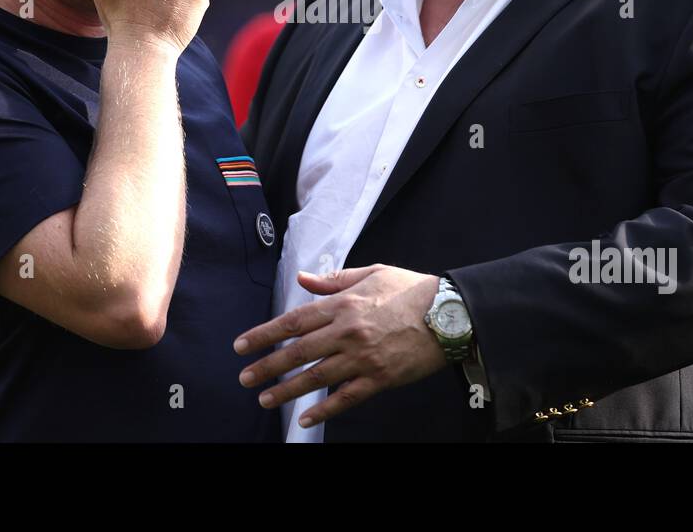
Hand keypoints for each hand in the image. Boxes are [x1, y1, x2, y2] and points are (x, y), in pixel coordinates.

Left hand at [234, 265, 445, 428]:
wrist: (450, 314)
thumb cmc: (411, 290)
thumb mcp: (372, 273)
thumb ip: (333, 279)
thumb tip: (302, 278)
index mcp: (343, 304)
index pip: (294, 321)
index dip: (264, 334)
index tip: (242, 345)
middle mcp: (347, 332)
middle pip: (298, 352)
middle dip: (267, 366)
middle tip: (245, 377)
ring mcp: (363, 357)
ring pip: (316, 377)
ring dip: (287, 390)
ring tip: (265, 398)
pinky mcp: (380, 378)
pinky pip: (346, 398)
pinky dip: (324, 410)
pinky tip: (305, 419)